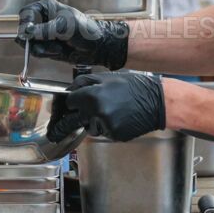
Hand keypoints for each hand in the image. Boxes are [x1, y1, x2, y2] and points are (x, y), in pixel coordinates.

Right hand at [17, 0, 128, 69]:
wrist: (96, 47)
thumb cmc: (86, 30)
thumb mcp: (65, 27)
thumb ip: (45, 30)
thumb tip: (27, 32)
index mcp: (46, 8)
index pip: (26, 13)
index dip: (25, 23)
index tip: (29, 32)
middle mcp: (42, 20)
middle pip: (24, 30)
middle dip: (33, 39)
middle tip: (44, 42)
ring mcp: (43, 35)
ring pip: (29, 43)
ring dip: (42, 48)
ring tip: (57, 47)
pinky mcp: (45, 47)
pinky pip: (36, 52)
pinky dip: (45, 54)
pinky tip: (58, 51)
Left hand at [47, 72, 165, 142]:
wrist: (157, 102)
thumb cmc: (134, 86)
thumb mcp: (108, 77)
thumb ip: (86, 82)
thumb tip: (70, 90)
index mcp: (93, 96)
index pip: (71, 102)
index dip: (71, 101)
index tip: (72, 103)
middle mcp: (96, 113)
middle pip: (74, 120)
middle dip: (67, 124)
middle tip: (56, 131)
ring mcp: (106, 126)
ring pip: (90, 127)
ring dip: (94, 122)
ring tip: (111, 111)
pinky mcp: (115, 135)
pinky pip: (104, 132)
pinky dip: (108, 127)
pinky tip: (119, 118)